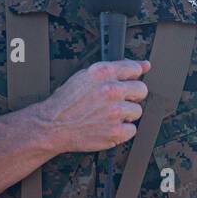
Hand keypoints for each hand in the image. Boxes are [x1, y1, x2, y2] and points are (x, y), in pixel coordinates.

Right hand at [36, 59, 150, 153]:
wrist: (52, 126)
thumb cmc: (66, 102)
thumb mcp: (85, 76)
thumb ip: (115, 70)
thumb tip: (144, 65)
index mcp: (103, 73)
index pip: (134, 69)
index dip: (134, 75)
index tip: (132, 80)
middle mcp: (111, 90)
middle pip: (141, 90)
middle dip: (132, 95)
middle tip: (118, 101)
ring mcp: (115, 112)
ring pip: (137, 111)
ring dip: (126, 114)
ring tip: (108, 115)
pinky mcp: (116, 131)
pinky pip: (132, 130)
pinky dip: (122, 131)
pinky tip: (108, 127)